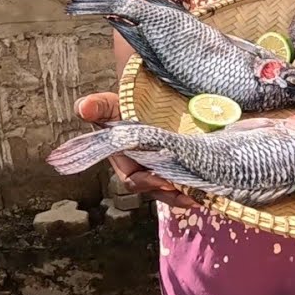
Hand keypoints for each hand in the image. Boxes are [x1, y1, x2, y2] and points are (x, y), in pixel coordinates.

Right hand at [74, 93, 197, 208]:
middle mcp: (144, 168)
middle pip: (157, 190)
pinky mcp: (181, 162)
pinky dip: (197, 182)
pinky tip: (212, 184)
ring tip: (201, 196)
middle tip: (188, 196)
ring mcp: (163, 167)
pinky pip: (187, 178)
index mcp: (125, 160)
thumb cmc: (124, 105)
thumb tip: (83, 108)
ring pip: (173, 189)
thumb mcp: (110, 104)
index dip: (146, 183)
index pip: (133, 180)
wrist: (147, 98)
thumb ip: (98, 106)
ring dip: (186, 194)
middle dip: (171, 195)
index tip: (163, 181)